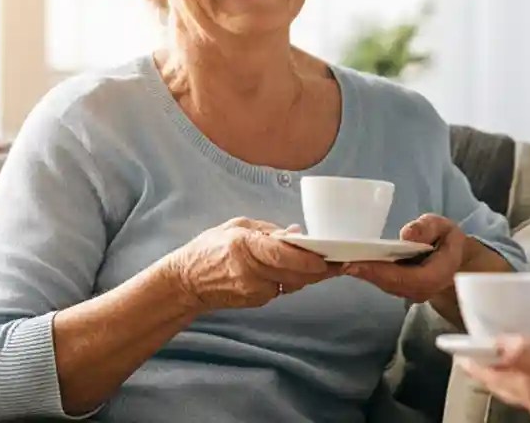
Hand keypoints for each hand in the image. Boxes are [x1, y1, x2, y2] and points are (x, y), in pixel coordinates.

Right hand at [163, 217, 338, 312]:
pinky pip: (283, 289)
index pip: (281, 254)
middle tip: (342, 261)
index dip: (307, 258)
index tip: (327, 258)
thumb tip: (296, 233)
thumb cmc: (209, 250)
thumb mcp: (235, 227)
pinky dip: (293, 279)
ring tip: (328, 263)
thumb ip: (267, 230)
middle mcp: (250, 270)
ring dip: (310, 274)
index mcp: (244, 246)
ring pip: (293, 283)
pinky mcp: (257, 301)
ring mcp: (254, 290)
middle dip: (320, 269)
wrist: (187, 284)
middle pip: (295, 273)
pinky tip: (298, 270)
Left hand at [343, 214, 463, 302]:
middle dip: (365, 274)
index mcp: (439, 275)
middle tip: (339, 262)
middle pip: (392, 284)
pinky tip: (350, 263)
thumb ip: (428, 228)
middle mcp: (424, 290)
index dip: (380, 272)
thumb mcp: (443, 226)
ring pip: (386, 286)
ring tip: (338, 262)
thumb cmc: (447, 240)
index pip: (407, 278)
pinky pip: (385, 283)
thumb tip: (408, 235)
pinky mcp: (402, 290)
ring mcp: (412, 293)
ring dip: (363, 275)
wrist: (456, 262)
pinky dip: (367, 274)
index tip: (356, 264)